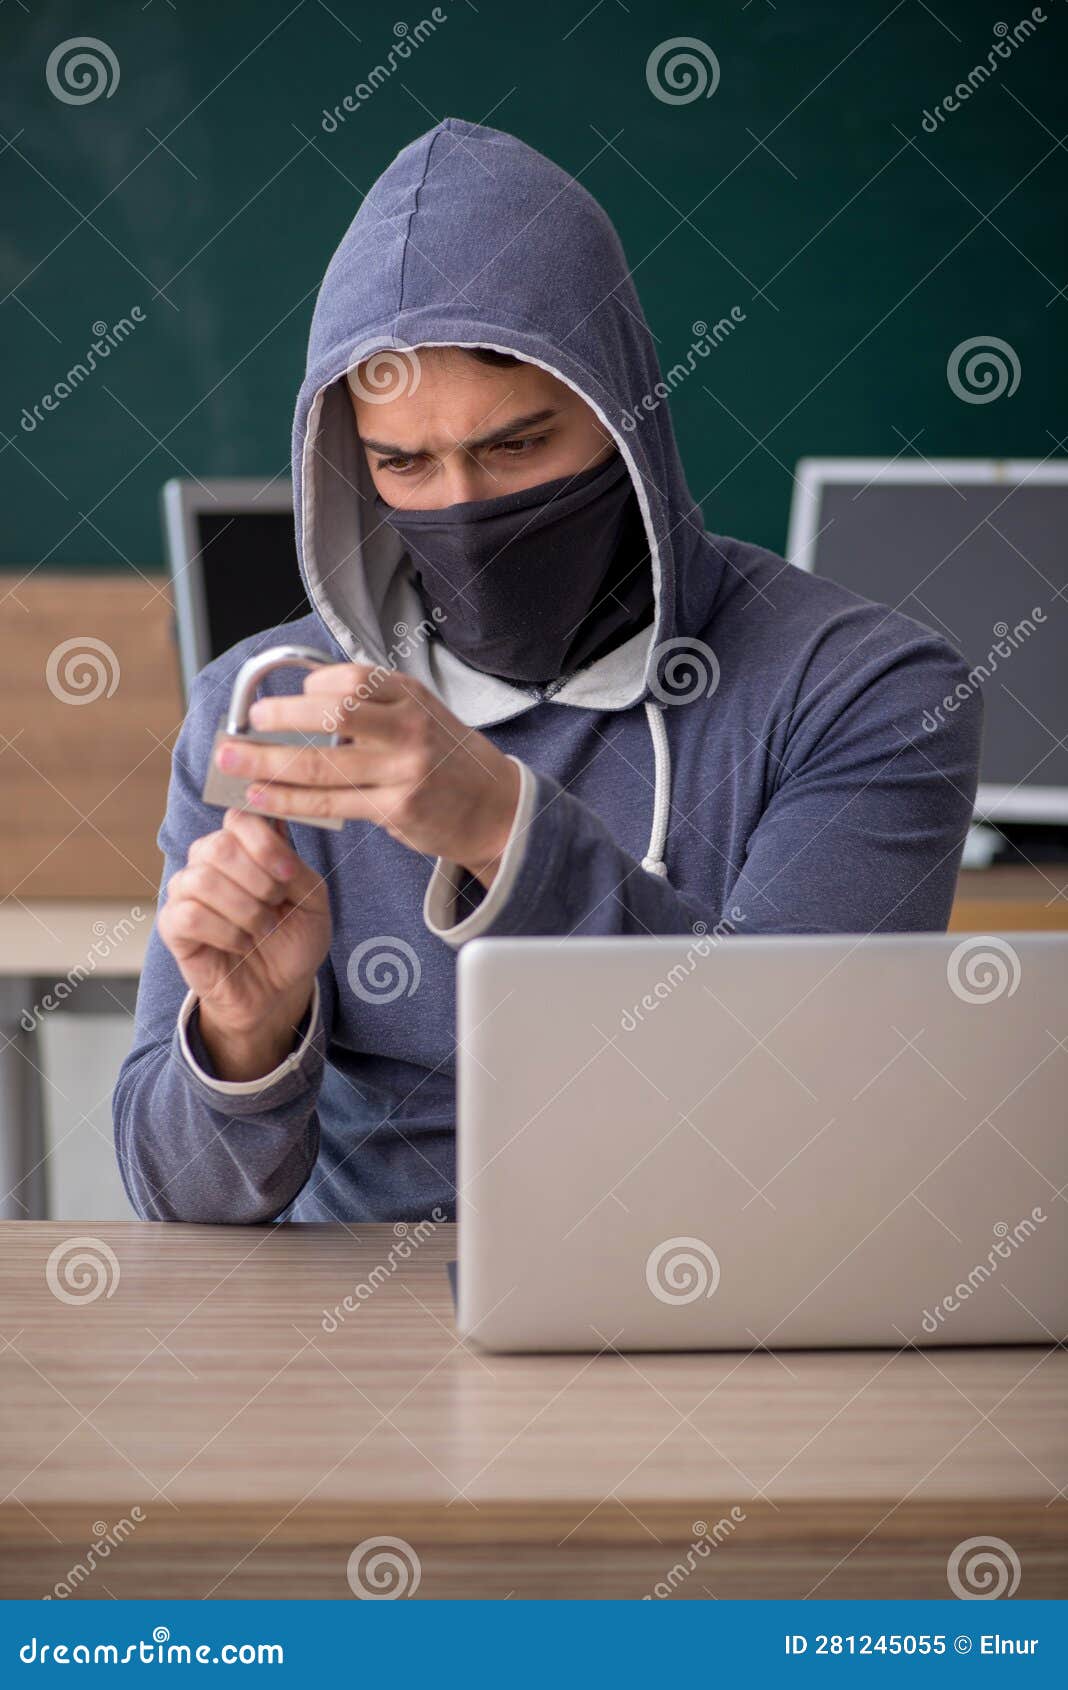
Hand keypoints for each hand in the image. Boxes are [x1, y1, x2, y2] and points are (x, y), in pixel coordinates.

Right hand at [159, 809, 330, 1078]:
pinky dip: (225, 932)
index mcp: (242, 848)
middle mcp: (208, 862)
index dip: (264, 843)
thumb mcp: (312, 900)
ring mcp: (186, 892)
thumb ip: (293, 864)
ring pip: (202, 879)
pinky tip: (240, 944)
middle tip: (276, 905)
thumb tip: (274, 824)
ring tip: (262, 929)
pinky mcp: (172, 926)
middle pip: (218, 845)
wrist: (279, 989)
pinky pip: (188, 915)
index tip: (288, 875)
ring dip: (244, 909)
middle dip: (258, 880)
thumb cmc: (293, 939)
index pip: (238, 818)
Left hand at [214, 665, 521, 887]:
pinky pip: (330, 803)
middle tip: (249, 721)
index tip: (286, 698)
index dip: (310, 687)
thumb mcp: (421, 714)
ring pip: (323, 763)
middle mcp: (408, 727)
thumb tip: (306, 699)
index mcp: (410, 695)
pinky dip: (289, 800)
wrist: (495, 808)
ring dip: (268, 761)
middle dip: (281, 716)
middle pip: (334, 712)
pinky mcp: (396, 809)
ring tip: (232, 758)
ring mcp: (404, 769)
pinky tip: (261, 796)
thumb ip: (373, 705)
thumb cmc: (448, 759)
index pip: (350, 679)